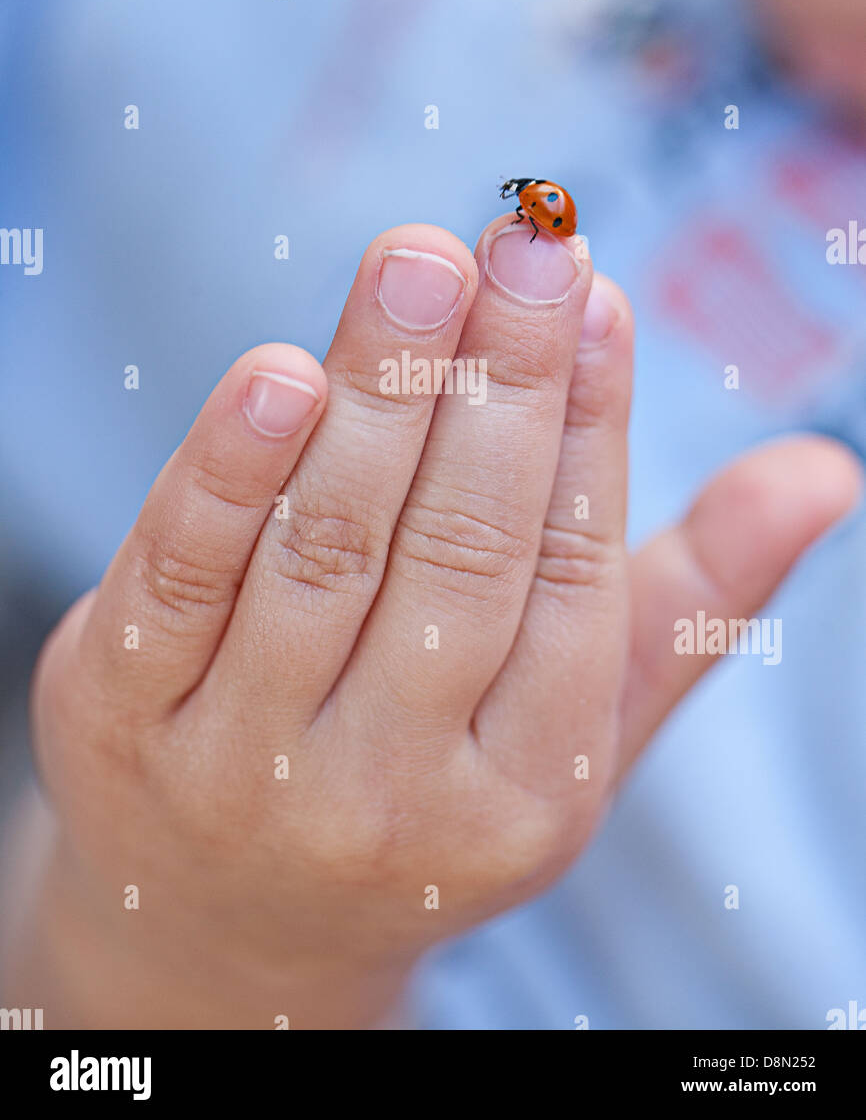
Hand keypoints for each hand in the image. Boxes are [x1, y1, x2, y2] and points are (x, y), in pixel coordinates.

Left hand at [9, 218, 858, 1027]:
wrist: (220, 917)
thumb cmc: (422, 786)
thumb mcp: (562, 726)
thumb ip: (686, 601)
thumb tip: (827, 473)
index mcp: (529, 793)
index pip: (572, 578)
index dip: (586, 423)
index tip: (588, 291)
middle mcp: (394, 794)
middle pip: (461, 553)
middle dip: (497, 384)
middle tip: (521, 242)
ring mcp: (250, 767)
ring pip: (330, 550)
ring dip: (381, 392)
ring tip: (420, 259)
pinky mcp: (121, 721)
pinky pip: (182, 579)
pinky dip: (231, 469)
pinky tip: (280, 371)